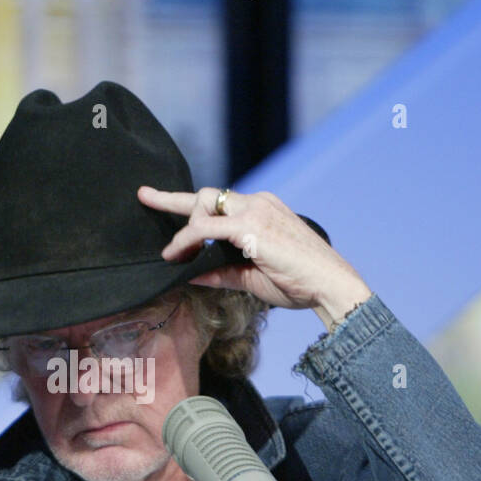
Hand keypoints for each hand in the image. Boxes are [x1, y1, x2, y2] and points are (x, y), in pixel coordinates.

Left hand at [136, 185, 371, 325]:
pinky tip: (176, 256)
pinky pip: (206, 228)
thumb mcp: (252, 278)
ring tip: (176, 256)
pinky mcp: (252, 226)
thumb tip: (190, 276)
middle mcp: (258, 203)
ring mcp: (256, 211)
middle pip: (206, 195)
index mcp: (262, 210)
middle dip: (172, 201)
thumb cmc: (299, 284)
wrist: (331, 286)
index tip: (150, 195)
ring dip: (185, 230)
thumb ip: (222, 273)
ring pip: (204, 205)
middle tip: (150, 210)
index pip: (218, 200)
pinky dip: (186, 241)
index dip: (180, 199)